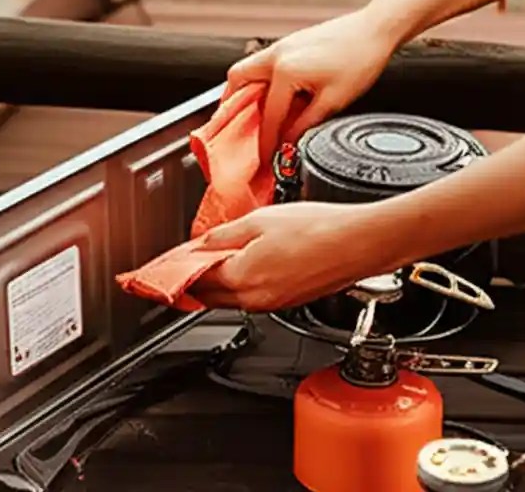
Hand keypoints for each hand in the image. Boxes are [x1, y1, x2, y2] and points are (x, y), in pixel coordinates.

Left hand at [189, 201, 406, 311]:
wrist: (359, 243)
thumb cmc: (318, 229)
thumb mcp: (258, 221)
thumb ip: (223, 235)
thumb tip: (200, 245)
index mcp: (242, 278)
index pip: (195, 281)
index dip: (177, 271)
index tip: (165, 265)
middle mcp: (255, 300)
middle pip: (208, 297)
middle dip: (192, 281)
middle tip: (181, 265)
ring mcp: (273, 304)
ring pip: (230, 299)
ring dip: (216, 283)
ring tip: (211, 260)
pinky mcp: (288, 302)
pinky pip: (252, 298)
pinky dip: (240, 285)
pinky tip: (244, 264)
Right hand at [229, 4, 403, 156]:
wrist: (376, 28)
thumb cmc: (360, 59)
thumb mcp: (335, 101)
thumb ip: (306, 124)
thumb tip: (289, 141)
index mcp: (286, 71)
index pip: (268, 114)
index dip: (266, 140)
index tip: (265, 157)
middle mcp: (276, 55)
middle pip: (237, 80)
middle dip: (233, 105)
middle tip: (237, 127)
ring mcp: (281, 46)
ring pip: (247, 68)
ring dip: (245, 90)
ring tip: (252, 113)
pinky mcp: (290, 43)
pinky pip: (262, 64)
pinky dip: (260, 80)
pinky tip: (275, 95)